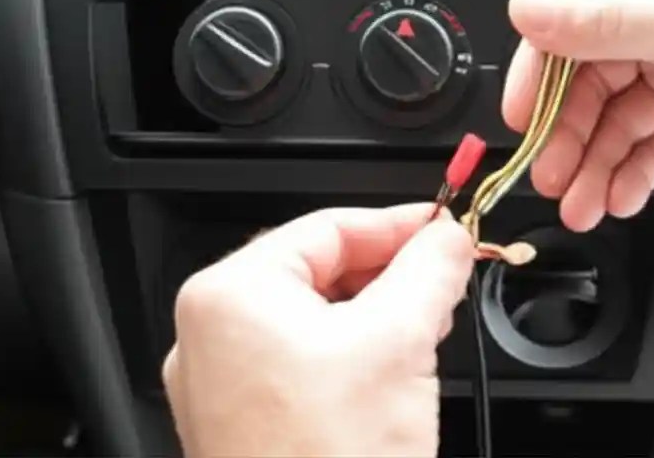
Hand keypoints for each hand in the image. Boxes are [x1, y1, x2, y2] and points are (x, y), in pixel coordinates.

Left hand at [162, 204, 473, 457]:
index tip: (445, 229)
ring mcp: (218, 389)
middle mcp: (208, 337)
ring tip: (425, 333)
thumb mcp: (399, 343)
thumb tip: (445, 237)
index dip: (396, 225)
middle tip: (444, 282)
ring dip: (372, 319)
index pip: (325, 228)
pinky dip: (346, 361)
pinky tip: (390, 380)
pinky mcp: (240, 429)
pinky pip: (297, 369)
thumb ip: (428, 270)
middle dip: (387, 276)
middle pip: (315, 274)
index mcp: (229, 296)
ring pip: (309, 323)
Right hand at [503, 0, 653, 230]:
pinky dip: (629, 174)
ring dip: (593, 163)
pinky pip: (649, 147)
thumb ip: (606, 25)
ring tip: (580, 202)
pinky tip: (616, 197)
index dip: (540, 72)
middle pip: (588, 78)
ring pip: (615, 120)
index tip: (522, 117)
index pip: (572, 20)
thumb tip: (530, 8)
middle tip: (551, 176)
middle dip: (567, 131)